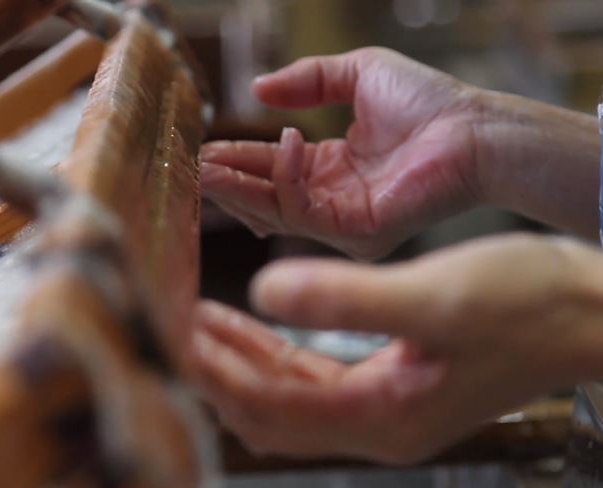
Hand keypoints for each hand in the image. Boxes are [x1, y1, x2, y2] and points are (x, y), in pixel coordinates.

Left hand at [187, 234, 602, 463]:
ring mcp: (384, 408)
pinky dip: (273, 352)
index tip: (171, 333)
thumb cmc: (528, 305)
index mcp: (383, 417)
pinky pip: (311, 379)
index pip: (270, 408)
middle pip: (267, 413)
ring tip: (195, 317)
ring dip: (239, 361)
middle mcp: (377, 425)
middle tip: (171, 325)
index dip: (215, 373)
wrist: (590, 313)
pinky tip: (248, 320)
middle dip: (216, 372)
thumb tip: (261, 293)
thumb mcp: (434, 296)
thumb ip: (346, 301)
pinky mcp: (392, 384)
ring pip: (285, 396)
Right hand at [200, 47, 484, 258]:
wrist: (472, 126)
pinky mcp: (357, 234)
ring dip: (241, 186)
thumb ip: (307, 80)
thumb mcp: (356, 75)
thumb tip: (257, 88)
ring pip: (276, 211)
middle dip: (229, 180)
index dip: (239, 158)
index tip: (206, 149)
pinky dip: (288, 179)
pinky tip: (285, 145)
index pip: (273, 169)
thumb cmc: (429, 101)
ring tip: (210, 165)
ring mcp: (344, 222)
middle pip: (266, 197)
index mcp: (332, 168)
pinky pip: (305, 212)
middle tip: (195, 165)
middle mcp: (333, 200)